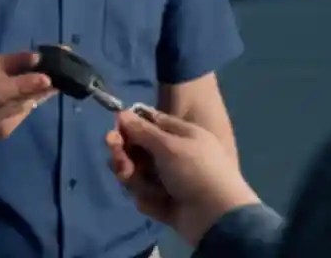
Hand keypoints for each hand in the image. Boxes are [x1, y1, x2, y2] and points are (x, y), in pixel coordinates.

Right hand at [0, 51, 56, 139]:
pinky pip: (23, 114)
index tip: (47, 78)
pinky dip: (28, 103)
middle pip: (18, 103)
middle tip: (61, 74)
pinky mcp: (4, 134)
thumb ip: (12, 61)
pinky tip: (27, 94)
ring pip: (25, 109)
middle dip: (41, 88)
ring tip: (45, 81)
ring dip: (38, 94)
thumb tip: (37, 57)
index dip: (23, 86)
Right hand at [106, 109, 260, 244]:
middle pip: (139, 150)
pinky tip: (156, 202)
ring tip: (133, 181)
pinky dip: (147, 198)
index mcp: (182, 135)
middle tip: (119, 159)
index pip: (150, 123)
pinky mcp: (165, 202)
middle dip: (125, 155)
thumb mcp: (170, 146)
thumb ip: (143, 131)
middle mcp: (174, 155)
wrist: (216, 216)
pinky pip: (145, 196)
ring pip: (138, 174)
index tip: (114, 130)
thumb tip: (121, 113)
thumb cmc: (196, 171)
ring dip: (134, 178)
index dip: (130, 126)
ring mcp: (169, 180)